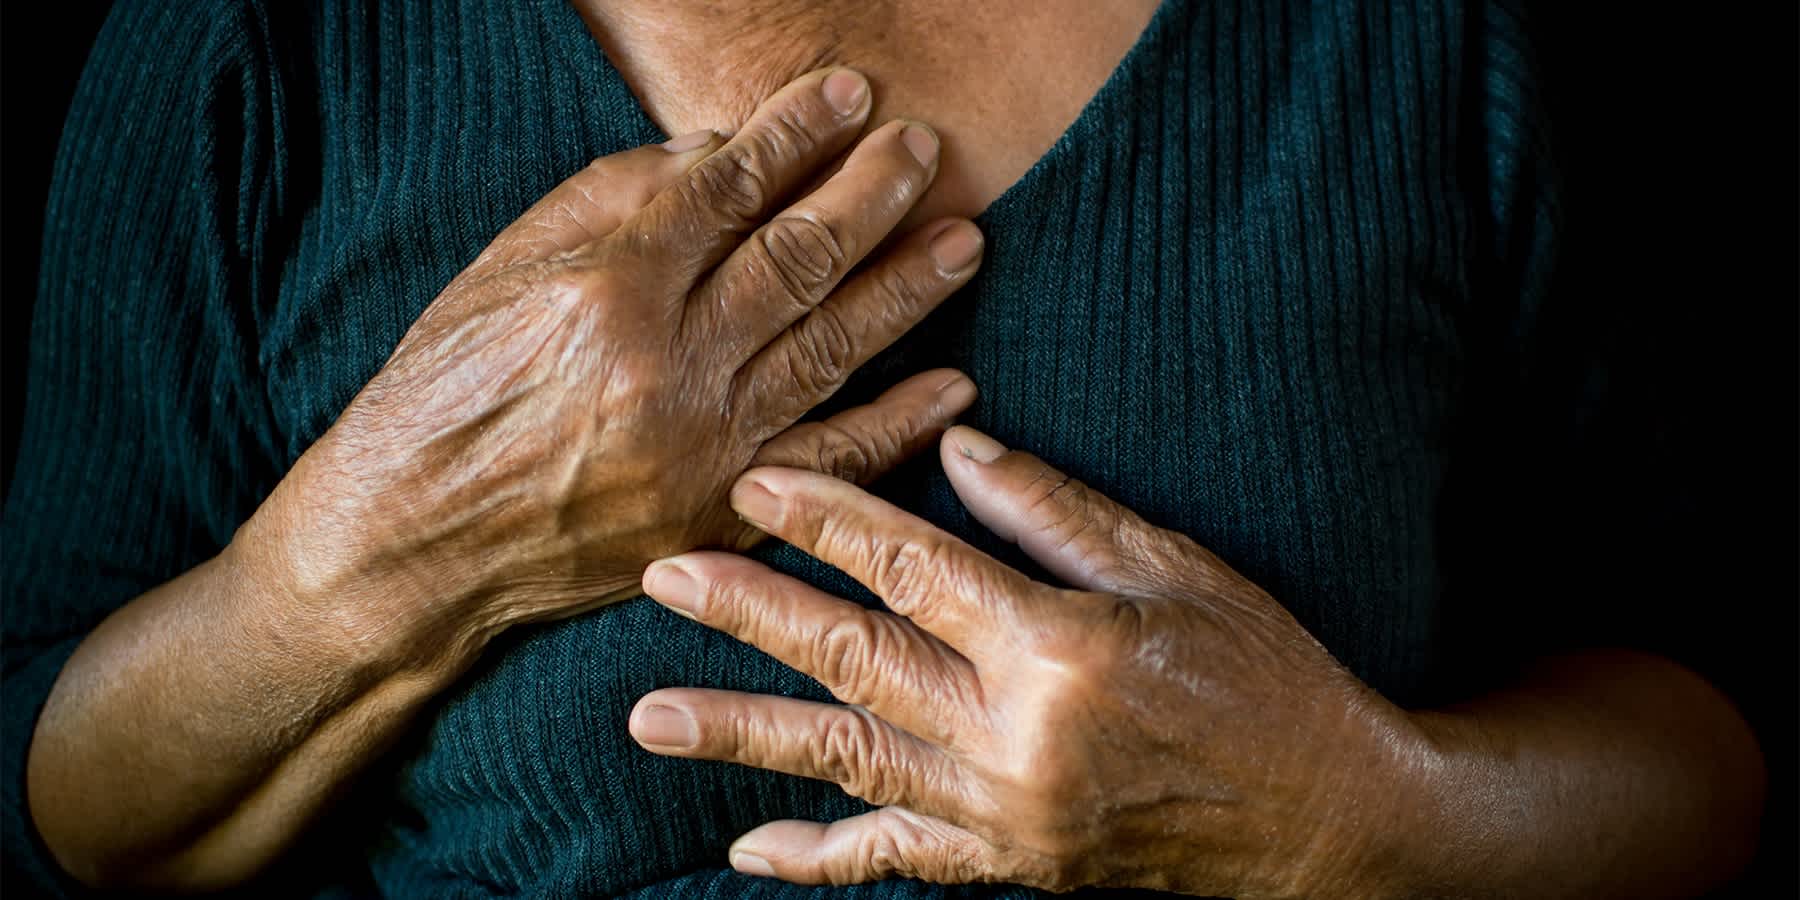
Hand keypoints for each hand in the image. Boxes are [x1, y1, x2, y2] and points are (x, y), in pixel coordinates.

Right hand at [248, 68, 985, 643]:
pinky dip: (897, 423)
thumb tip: (712, 153)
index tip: (849, 94)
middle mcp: (665, 361)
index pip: (729, 188)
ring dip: (908, 291)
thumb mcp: (498, 272)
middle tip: (926, 150)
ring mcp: (700, 443)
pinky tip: (953, 385)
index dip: (798, 134)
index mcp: (606, 287)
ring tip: (965, 240)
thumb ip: (607, 203)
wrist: (412, 545)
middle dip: (873, 194)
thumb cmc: (442, 393)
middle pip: (799, 259)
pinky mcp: (717, 510)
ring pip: (832, 349)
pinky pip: (830, 463)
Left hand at [629, 426, 1428, 897]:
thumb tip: (954, 445)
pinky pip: (898, 862)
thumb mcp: (1181, 573)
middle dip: (749, 613)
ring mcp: (1006, 814)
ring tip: (647, 716)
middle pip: (854, 659)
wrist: (1334, 822)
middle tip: (661, 575)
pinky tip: (749, 846)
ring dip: (745, 734)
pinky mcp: (1013, 864)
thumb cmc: (1271, 678)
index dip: (827, 517)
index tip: (753, 481)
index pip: (914, 565)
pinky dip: (820, 856)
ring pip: (848, 763)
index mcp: (1059, 649)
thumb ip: (1057, 513)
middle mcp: (1015, 738)